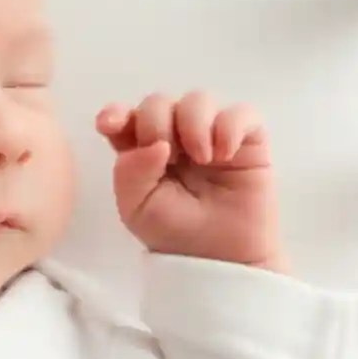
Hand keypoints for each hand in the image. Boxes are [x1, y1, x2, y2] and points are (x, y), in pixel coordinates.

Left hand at [95, 91, 286, 273]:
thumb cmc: (175, 233)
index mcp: (141, 150)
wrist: (219, 258)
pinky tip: (225, 154)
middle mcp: (173, 136)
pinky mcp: (246, 141)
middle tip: (168, 155)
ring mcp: (209, 135)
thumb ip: (131, 172)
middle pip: (159, 102)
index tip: (111, 124)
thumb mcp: (137, 207)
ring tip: (202, 158)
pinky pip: (241, 113)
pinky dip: (230, 126)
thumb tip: (156, 143)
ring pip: (198, 99)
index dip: (114, 113)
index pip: (124, 118)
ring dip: (194, 122)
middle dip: (157, 122)